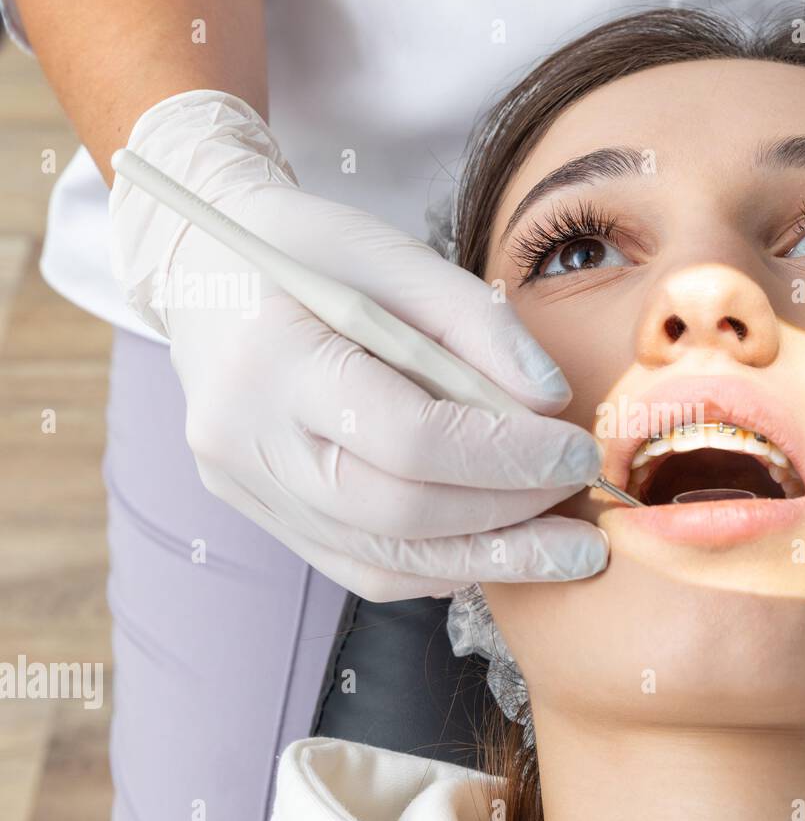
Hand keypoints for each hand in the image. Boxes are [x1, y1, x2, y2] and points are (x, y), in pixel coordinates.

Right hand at [109, 90, 607, 600]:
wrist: (207, 273)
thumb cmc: (310, 253)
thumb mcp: (397, 256)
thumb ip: (479, 326)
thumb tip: (551, 404)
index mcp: (270, 361)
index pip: (406, 437)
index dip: (506, 456)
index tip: (578, 454)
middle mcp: (244, 443)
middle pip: (397, 513)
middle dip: (508, 518)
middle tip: (581, 503)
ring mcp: (246, 491)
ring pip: (382, 561)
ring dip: (488, 561)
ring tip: (564, 550)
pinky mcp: (263, 516)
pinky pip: (363, 567)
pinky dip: (441, 565)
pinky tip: (499, 548)